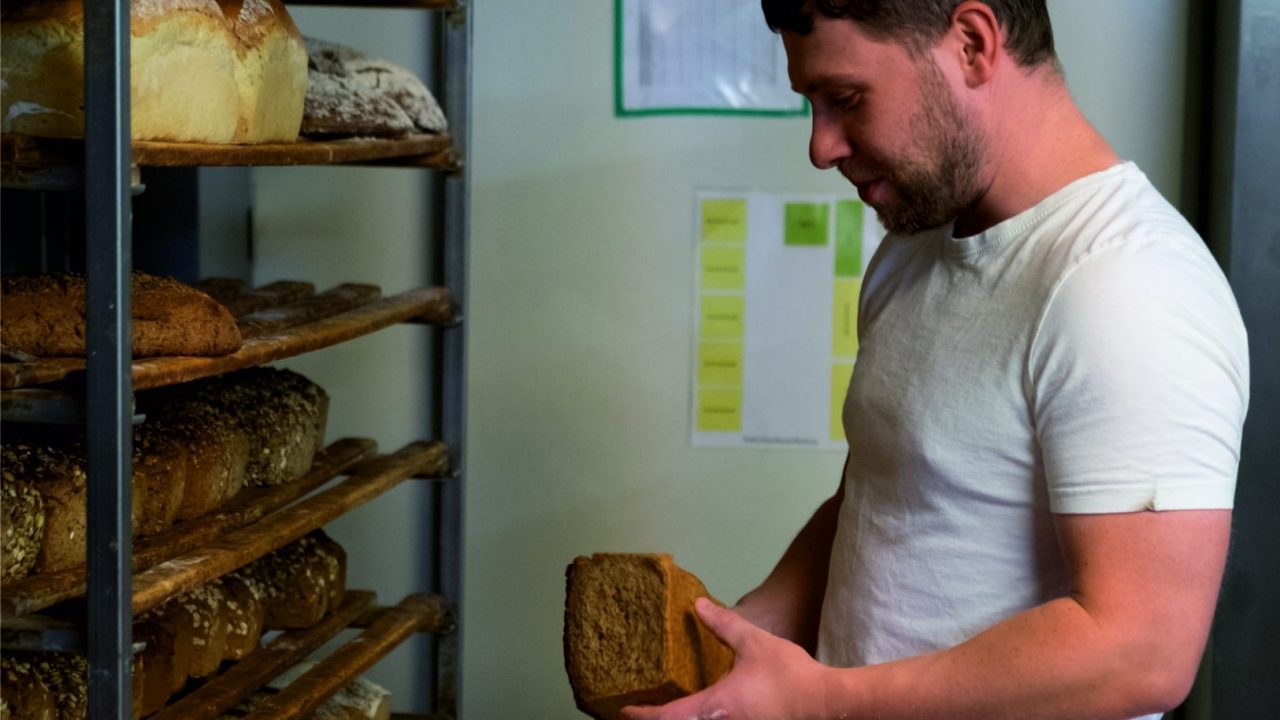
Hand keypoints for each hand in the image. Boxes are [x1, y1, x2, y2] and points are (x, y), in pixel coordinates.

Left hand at [622, 598, 833, 719]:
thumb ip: (724, 624)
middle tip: (642, 711)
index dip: (642, 714)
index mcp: (715, 707)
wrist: (826, 704)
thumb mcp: (754, 643)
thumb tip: (697, 604)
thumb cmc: (789, 675)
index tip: (626, 709)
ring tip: (666, 712)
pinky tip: (700, 713)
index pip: (667, 717)